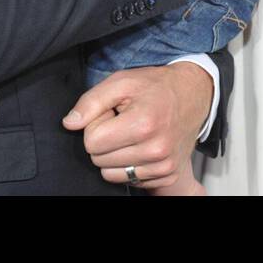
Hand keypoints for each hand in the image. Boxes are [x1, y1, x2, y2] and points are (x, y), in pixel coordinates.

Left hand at [62, 63, 211, 192]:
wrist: (192, 94)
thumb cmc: (155, 86)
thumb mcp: (121, 82)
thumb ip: (91, 101)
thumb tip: (70, 123)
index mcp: (143, 124)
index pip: (92, 141)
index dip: (95, 124)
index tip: (111, 113)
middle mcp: (156, 150)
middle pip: (99, 160)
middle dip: (104, 140)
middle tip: (121, 122)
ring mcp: (163, 166)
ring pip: (110, 175)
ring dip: (114, 156)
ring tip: (130, 133)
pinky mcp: (167, 176)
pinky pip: (128, 181)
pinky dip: (128, 165)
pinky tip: (140, 145)